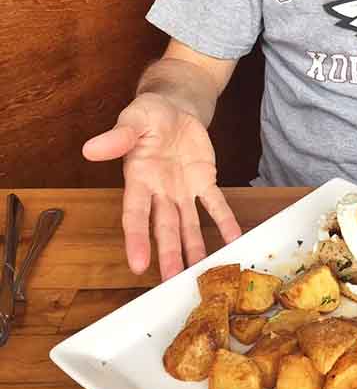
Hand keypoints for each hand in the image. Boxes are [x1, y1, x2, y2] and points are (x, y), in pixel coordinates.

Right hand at [82, 93, 241, 279]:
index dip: (137, 239)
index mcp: (138, 179)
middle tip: (172, 281)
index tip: (138, 264)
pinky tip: (234, 239)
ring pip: (189, 224)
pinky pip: (216, 204)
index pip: (135, 214)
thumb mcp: (132, 120)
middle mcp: (160, 191)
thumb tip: (90, 148)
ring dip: (194, 248)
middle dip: (168, 253)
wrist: (174, 108)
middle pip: (164, 227)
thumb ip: (117, 137)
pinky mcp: (204, 181)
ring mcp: (183, 190)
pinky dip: (225, 221)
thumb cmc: (148, 116)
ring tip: (199, 272)